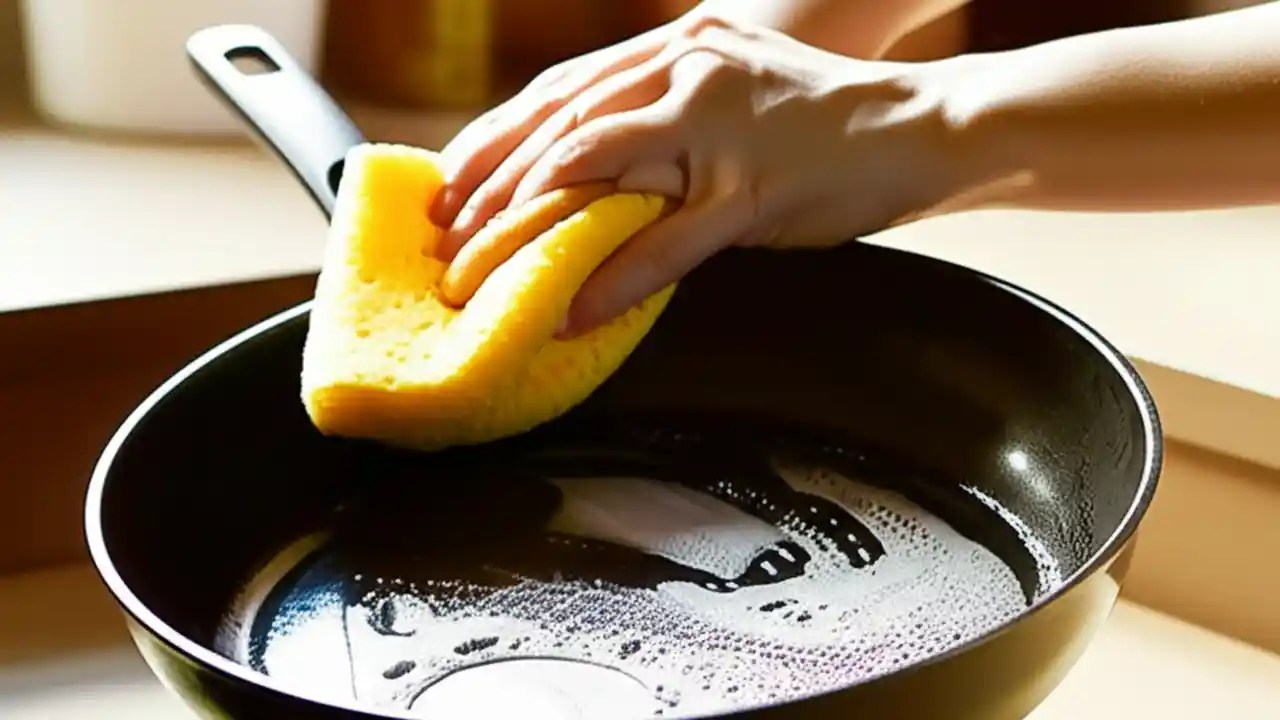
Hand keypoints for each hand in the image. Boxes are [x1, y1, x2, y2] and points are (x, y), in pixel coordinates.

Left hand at [434, 14, 964, 336]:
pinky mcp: (752, 189)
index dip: (496, 136)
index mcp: (679, 46)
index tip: (449, 178)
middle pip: (560, 125)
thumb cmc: (826, 116)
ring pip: (593, 171)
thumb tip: (604, 158)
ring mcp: (718, 128)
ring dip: (526, 226)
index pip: (563, 89)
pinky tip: (572, 313)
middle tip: (444, 233)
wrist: (921, 123)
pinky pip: (665, 241)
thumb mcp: (735, 86)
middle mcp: (687, 72)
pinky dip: (613, 280)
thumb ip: (669, 112)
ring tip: (481, 274)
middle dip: (490, 183)